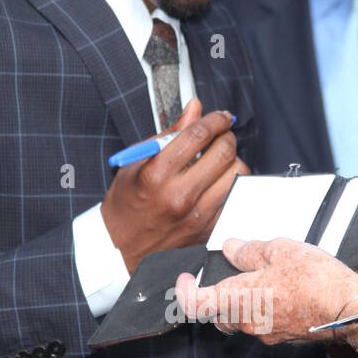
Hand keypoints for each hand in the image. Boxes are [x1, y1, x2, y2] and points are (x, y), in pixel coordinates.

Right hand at [101, 101, 247, 272]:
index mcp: (157, 174)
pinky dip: (229, 184)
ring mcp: (196, 216)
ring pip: (236, 174)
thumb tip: (194, 109)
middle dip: (226, 137)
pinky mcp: (207, 229)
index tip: (219, 117)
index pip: (198, 134)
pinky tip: (217, 181)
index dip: (214, 119)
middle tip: (221, 135)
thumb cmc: (126, 204)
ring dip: (232, 160)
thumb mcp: (136, 162)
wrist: (121, 248)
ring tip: (219, 159)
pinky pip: (233, 197)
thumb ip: (169, 134)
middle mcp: (180, 196)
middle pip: (223, 152)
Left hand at [174, 237, 357, 344]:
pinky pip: (263, 323)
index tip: (186, 278)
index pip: (194, 304)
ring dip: (242, 301)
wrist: (349, 309)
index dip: (183, 291)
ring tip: (262, 278)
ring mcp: (265, 333)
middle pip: (217, 314)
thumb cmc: (316, 280)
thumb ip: (249, 251)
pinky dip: (264, 308)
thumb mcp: (279, 250)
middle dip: (216, 296)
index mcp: (238, 299)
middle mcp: (246, 322)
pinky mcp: (283, 337)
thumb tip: (231, 248)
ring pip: (241, 319)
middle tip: (226, 275)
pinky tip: (282, 291)